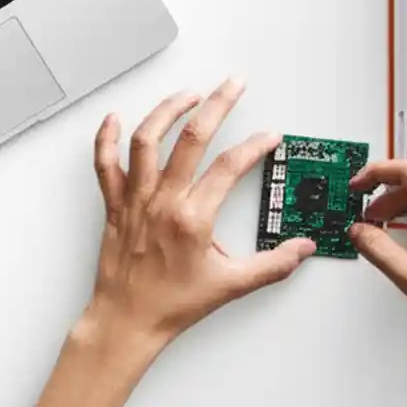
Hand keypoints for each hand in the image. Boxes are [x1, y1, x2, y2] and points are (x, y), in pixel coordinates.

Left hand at [86, 79, 315, 340]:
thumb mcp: (231, 286)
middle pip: (192, 138)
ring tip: (188, 94)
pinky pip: (105, 164)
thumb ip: (272, 265)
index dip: (255, 146)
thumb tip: (301, 250)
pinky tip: (114, 119)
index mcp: (193, 218)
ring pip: (147, 140)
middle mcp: (163, 201)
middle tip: (233, 85)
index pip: (230, 166)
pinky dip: (106, 138)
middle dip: (217, 104)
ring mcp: (136, 199)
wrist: (127, 321)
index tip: (267, 137)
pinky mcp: (115, 204)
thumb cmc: (171, 305)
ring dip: (168, 110)